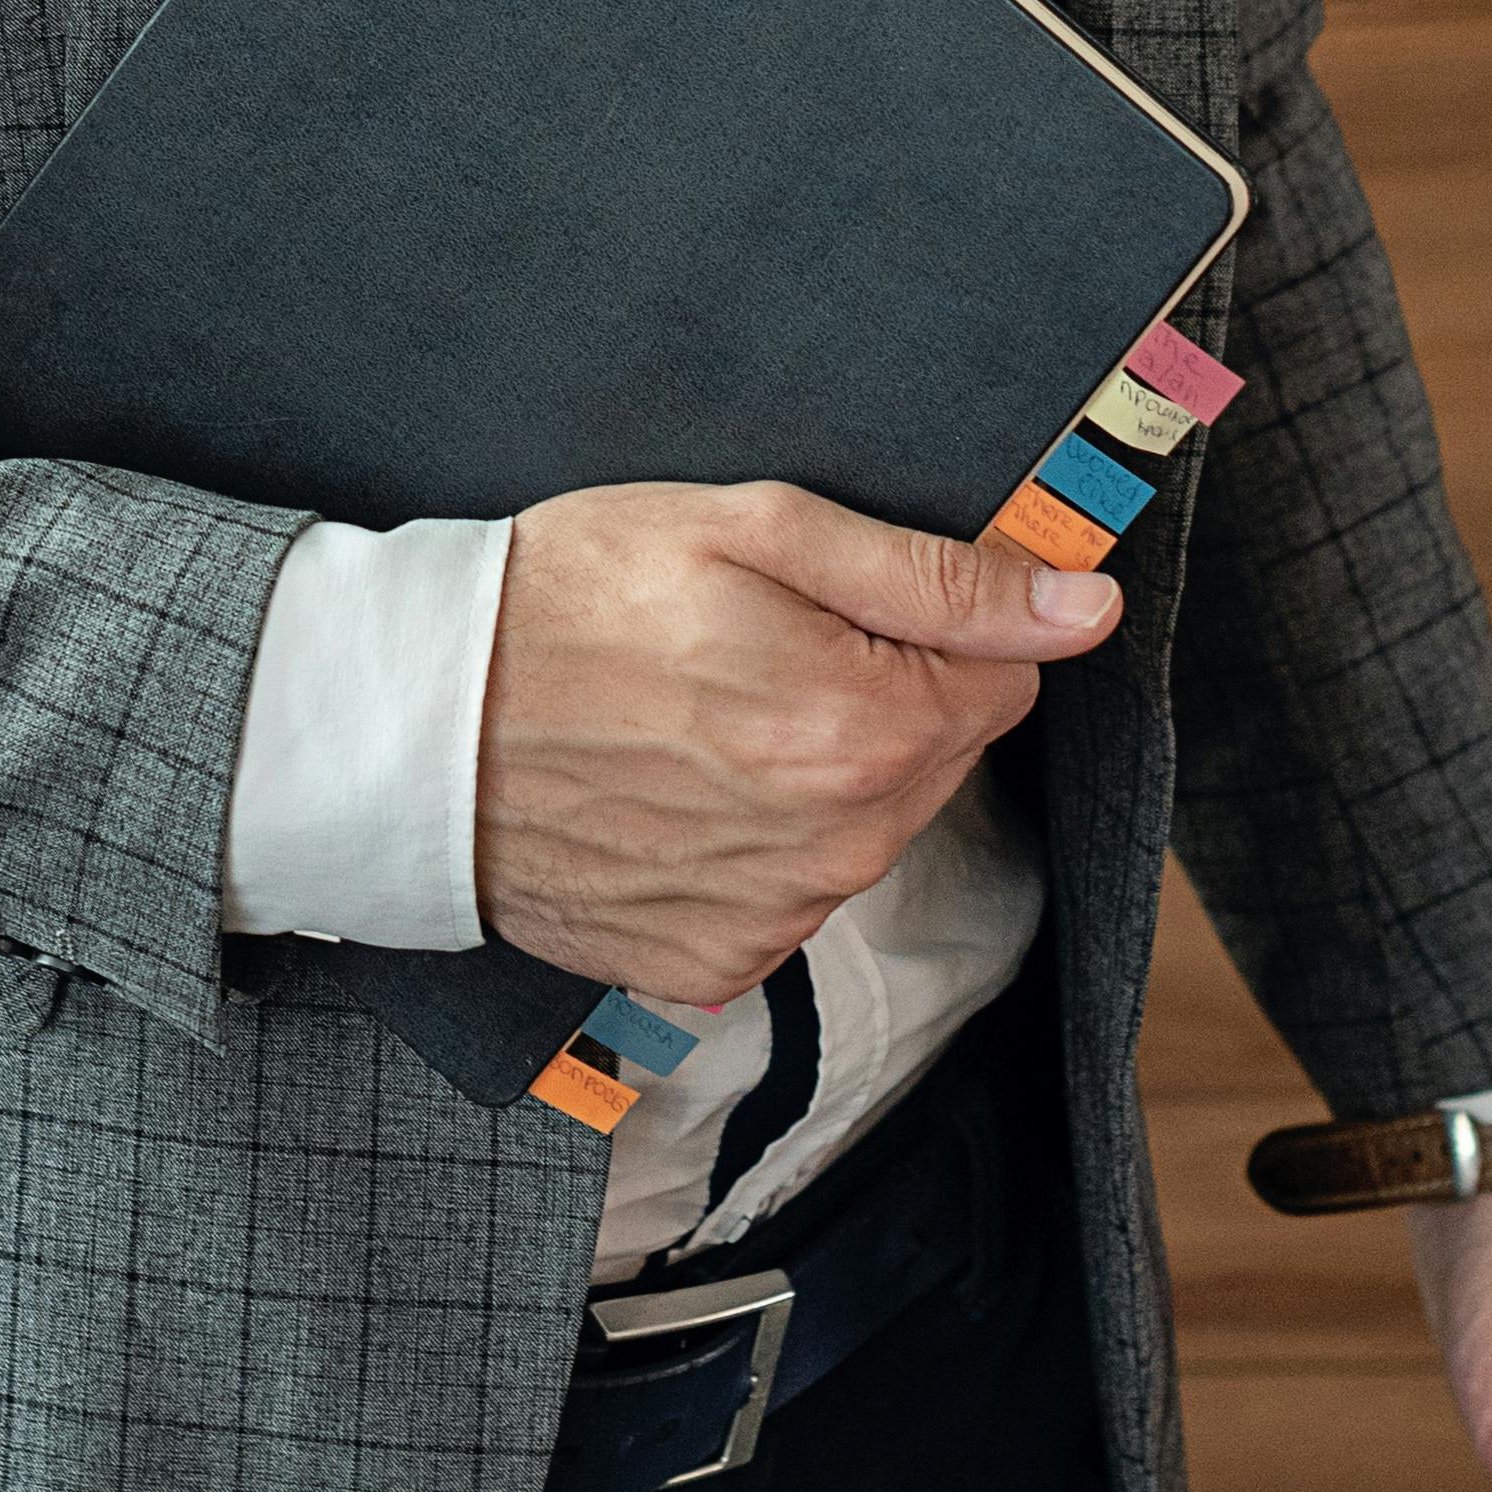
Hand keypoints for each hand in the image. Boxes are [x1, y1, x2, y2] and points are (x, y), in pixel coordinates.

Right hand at [475, 480, 1119, 1005]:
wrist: (408, 722)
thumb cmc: (568, 596)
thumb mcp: (755, 528)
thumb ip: (937, 574)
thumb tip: (1083, 606)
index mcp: (867, 729)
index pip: (1002, 675)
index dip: (934, 623)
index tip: (841, 598)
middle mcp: (839, 847)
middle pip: (936, 754)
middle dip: (878, 694)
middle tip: (749, 641)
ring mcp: (773, 918)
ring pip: (864, 826)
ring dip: (814, 770)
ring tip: (696, 710)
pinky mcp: (710, 964)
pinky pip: (786, 892)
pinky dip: (749, 842)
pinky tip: (670, 785)